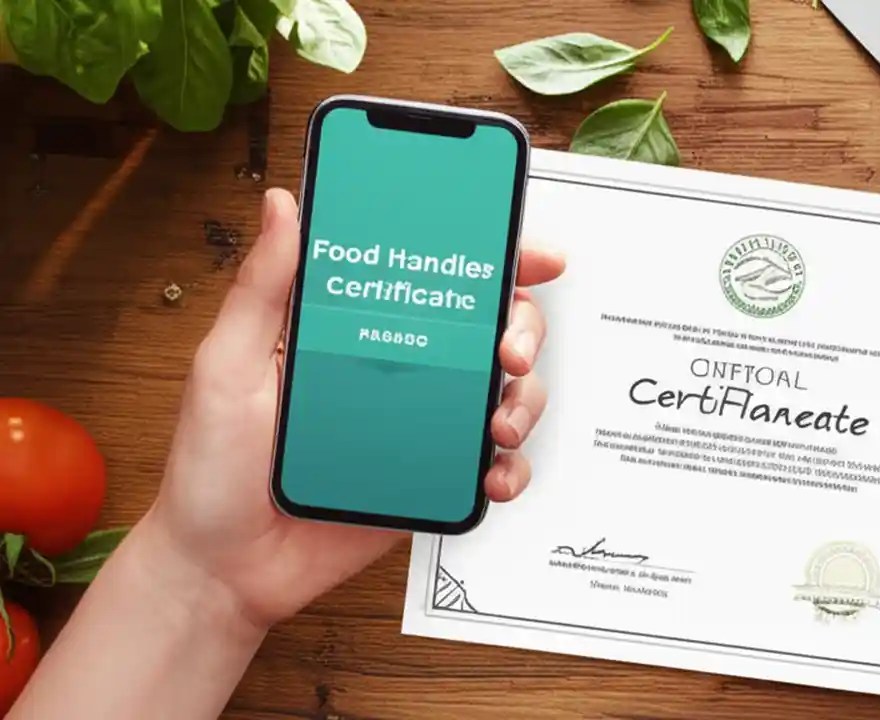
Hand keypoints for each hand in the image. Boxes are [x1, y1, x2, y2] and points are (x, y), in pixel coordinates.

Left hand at [145, 188, 565, 629]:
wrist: (224, 568)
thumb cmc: (211, 467)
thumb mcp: (227, 364)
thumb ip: (262, 287)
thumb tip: (281, 206)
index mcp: (353, 329)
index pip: (433, 275)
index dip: (492, 257)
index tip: (531, 255)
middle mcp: (397, 369)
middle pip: (489, 328)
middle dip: (522, 329)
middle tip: (510, 349)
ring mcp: (420, 425)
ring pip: (505, 393)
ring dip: (524, 399)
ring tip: (500, 422)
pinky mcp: (430, 477)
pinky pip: (492, 466)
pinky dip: (510, 468)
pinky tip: (494, 473)